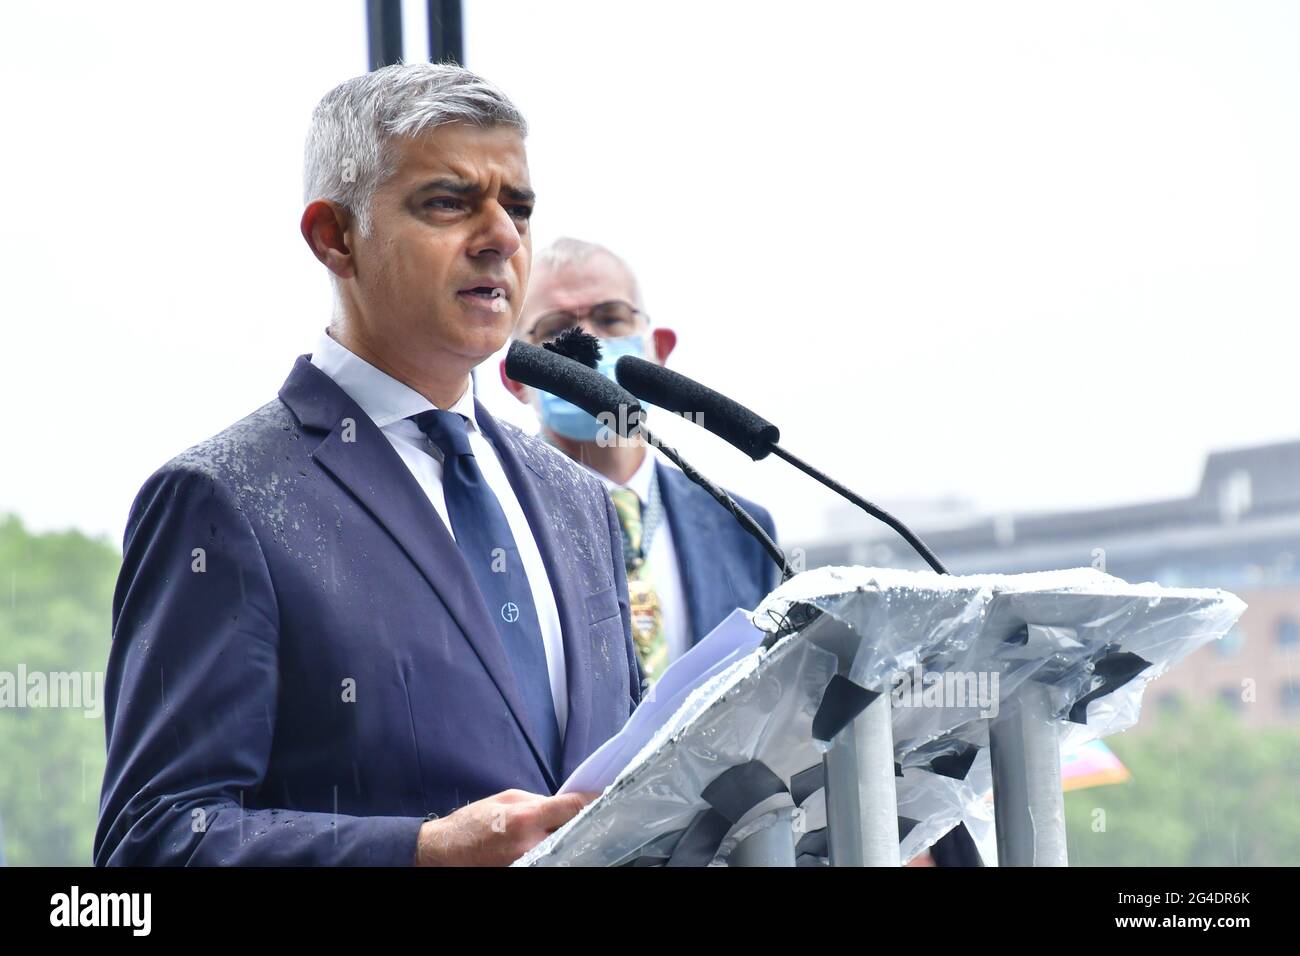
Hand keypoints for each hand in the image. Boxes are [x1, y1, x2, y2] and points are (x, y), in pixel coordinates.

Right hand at [414, 788, 599, 865]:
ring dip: (571, 838)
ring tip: (579, 830)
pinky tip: (561, 844)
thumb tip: (561, 806)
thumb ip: (537, 801)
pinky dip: (557, 851)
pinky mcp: (525, 871)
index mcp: (527, 817)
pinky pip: (550, 859)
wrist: (446, 850)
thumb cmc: (474, 821)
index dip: (592, 800)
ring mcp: (528, 862)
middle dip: (584, 821)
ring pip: (563, 848)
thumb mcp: (507, 798)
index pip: (572, 807)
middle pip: (572, 831)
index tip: (605, 796)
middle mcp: (531, 843)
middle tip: (598, 814)